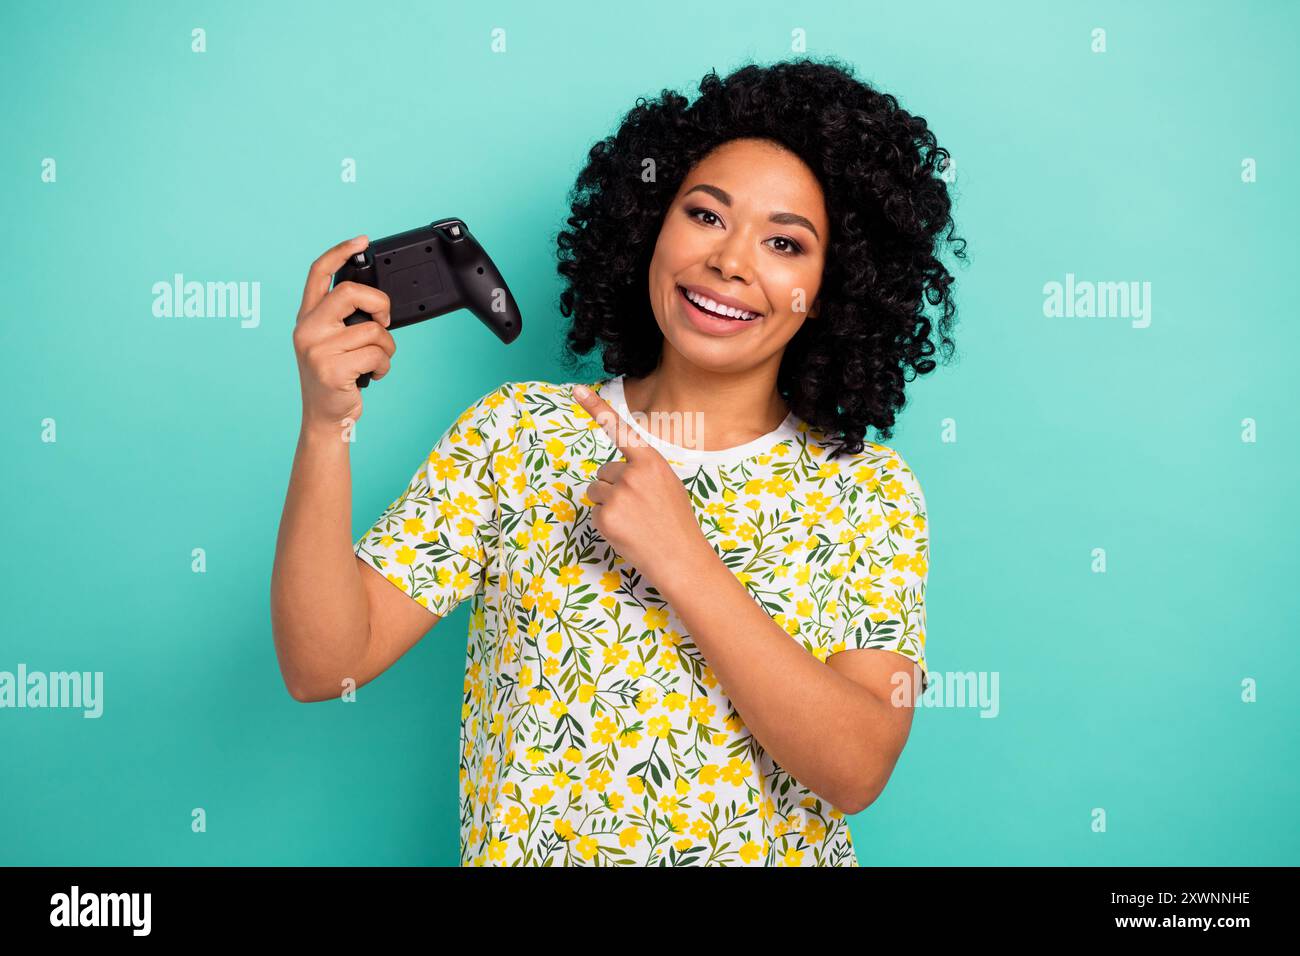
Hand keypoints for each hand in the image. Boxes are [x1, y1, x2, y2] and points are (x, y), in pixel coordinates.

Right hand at [293, 234, 395, 430]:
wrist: (326, 418)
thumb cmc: (335, 378)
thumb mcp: (331, 343)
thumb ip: (343, 319)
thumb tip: (377, 304)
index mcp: (307, 317)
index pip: (318, 272)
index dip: (340, 251)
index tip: (362, 240)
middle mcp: (307, 329)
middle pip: (350, 292)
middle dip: (379, 304)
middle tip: (384, 321)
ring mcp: (317, 349)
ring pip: (372, 329)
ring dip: (386, 347)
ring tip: (375, 361)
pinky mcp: (332, 369)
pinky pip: (376, 354)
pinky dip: (384, 366)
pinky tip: (372, 375)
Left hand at [572, 383, 709, 587]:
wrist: (681, 558)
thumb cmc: (675, 521)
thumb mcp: (666, 483)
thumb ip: (642, 470)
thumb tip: (614, 471)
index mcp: (651, 461)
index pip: (619, 429)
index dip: (596, 407)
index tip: (576, 389)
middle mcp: (632, 473)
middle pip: (604, 471)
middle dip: (615, 487)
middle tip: (638, 507)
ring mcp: (618, 496)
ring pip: (596, 490)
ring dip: (609, 503)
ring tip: (633, 519)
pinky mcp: (606, 517)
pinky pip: (596, 511)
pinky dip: (607, 522)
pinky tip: (627, 531)